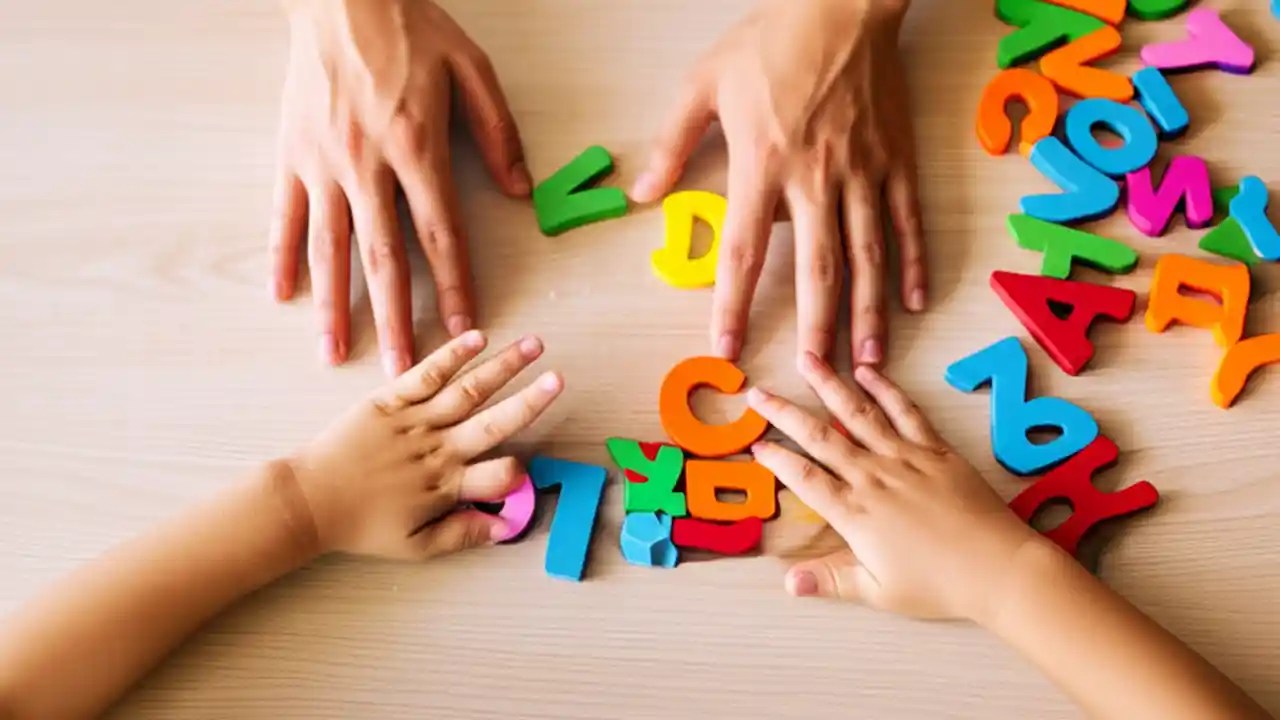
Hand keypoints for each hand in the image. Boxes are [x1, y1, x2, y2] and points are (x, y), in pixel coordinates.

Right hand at [271, 0, 530, 375]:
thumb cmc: (408, 27)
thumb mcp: (471, 69)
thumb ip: (497, 134)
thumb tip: (519, 189)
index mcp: (418, 149)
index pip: (442, 235)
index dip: (456, 287)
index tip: (466, 329)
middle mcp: (368, 166)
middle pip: (385, 259)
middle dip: (396, 320)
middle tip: (401, 371)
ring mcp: (324, 163)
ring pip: (331, 248)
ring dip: (335, 306)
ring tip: (336, 353)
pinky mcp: (291, 153)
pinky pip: (284, 215)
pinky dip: (283, 257)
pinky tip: (282, 295)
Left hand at [287, 330, 561, 558]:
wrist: (308, 500)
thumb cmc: (361, 526)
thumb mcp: (415, 547)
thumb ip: (463, 536)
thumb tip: (507, 528)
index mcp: (445, 487)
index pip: (497, 476)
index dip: (517, 475)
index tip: (528, 469)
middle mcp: (436, 450)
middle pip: (492, 423)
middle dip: (529, 400)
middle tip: (559, 379)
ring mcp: (414, 422)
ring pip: (467, 391)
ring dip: (504, 367)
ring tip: (534, 347)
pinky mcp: (389, 402)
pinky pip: (426, 375)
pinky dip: (452, 355)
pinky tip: (477, 338)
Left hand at [633, 0, 925, 366]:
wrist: (844, 1)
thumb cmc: (771, 40)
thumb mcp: (703, 82)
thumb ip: (672, 143)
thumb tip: (642, 193)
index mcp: (763, 164)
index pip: (743, 252)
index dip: (732, 306)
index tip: (726, 348)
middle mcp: (815, 178)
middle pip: (815, 270)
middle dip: (814, 328)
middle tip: (814, 374)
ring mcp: (863, 172)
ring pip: (866, 256)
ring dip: (867, 313)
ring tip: (867, 361)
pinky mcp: (896, 160)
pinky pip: (906, 221)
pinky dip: (912, 263)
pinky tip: (913, 302)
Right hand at [747, 354, 1042, 621]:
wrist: (999, 567)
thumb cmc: (940, 585)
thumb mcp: (879, 592)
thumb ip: (830, 580)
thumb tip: (787, 582)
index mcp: (855, 514)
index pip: (803, 478)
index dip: (776, 459)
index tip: (756, 444)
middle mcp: (874, 477)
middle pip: (820, 437)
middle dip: (785, 413)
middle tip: (758, 392)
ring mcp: (905, 459)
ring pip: (857, 414)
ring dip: (829, 385)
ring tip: (807, 359)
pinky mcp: (935, 450)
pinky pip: (905, 412)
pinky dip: (885, 390)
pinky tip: (867, 372)